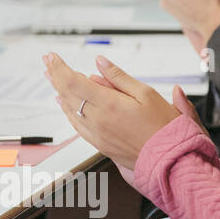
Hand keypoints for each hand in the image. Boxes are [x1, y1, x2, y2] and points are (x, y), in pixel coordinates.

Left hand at [43, 52, 186, 170]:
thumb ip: (119, 77)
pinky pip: (76, 123)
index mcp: (108, 105)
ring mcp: (96, 133)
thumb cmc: (165, 129)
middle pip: (67, 93)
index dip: (59, 67)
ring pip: (69, 109)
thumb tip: (100, 62)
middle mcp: (97, 120)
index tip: (52, 56)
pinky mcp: (99, 143)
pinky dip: (67, 109)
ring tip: (52, 77)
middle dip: (55, 75)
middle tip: (48, 62)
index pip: (73, 81)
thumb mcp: (146, 94)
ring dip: (58, 90)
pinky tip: (64, 102)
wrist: (170, 161)